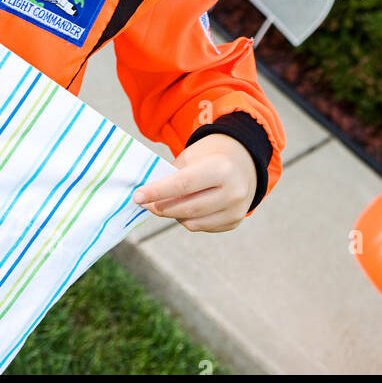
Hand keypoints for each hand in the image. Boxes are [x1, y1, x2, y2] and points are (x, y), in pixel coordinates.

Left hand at [132, 133, 256, 231]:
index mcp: (221, 169)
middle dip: (161, 207)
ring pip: (192, 222)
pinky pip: (202, 227)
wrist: (244, 161)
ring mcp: (236, 210)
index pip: (183, 184)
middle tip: (145, 203)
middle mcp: (233, 192)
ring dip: (173, 215)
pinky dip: (187, 220)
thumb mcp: (192, 156)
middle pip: (187, 207)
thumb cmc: (211, 155)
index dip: (157, 192)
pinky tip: (183, 208)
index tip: (137, 196)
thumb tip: (148, 196)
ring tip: (164, 204)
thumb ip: (173, 175)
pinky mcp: (234, 222)